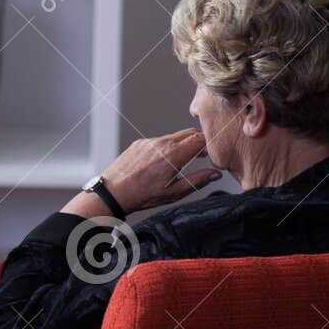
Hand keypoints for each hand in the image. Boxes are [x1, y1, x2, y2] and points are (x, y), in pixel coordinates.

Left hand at [64, 127, 221, 217]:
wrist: (113, 192)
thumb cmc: (142, 195)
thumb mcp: (174, 192)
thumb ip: (197, 180)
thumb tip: (215, 174)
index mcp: (173, 154)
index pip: (200, 138)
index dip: (209, 144)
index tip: (212, 154)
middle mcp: (161, 143)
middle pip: (189, 133)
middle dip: (198, 142)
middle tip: (202, 155)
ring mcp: (148, 141)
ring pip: (173, 136)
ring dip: (181, 145)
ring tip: (181, 161)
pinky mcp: (139, 143)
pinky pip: (158, 140)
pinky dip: (165, 147)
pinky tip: (162, 162)